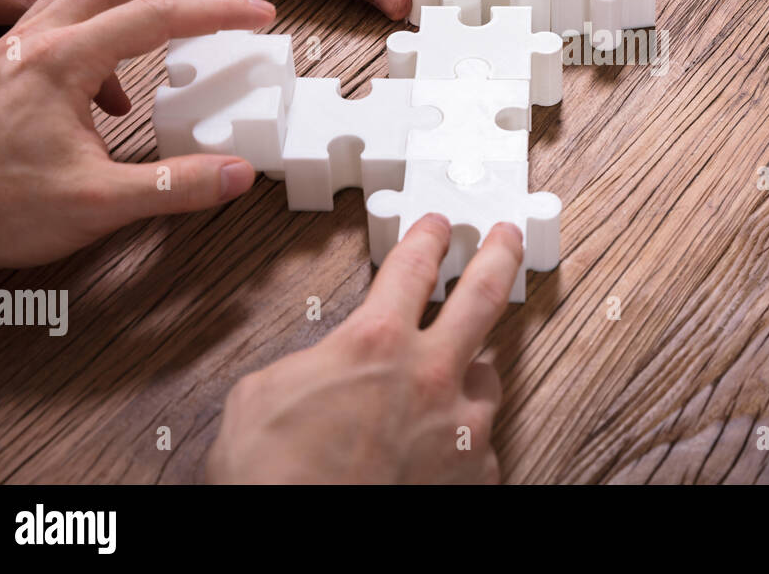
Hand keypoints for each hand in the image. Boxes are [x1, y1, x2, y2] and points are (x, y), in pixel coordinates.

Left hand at [0, 0, 274, 268]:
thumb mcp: (97, 203)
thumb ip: (175, 186)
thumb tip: (235, 173)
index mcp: (63, 61)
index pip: (158, 16)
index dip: (216, 12)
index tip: (256, 14)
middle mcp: (38, 42)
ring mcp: (16, 51)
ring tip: (173, 0)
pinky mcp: (4, 68)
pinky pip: (58, 21)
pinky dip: (100, 26)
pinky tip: (113, 77)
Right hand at [207, 215, 521, 483]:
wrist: (302, 550)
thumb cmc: (274, 479)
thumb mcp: (263, 394)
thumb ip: (312, 361)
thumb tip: (325, 363)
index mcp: (375, 343)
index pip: (413, 266)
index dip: (426, 238)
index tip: (436, 227)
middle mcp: (430, 375)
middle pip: (484, 292)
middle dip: (498, 254)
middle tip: (505, 236)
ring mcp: (460, 426)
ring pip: (489, 375)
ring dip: (474, 367)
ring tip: (463, 368)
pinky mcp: (475, 473)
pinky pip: (480, 443)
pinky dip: (463, 439)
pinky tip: (444, 444)